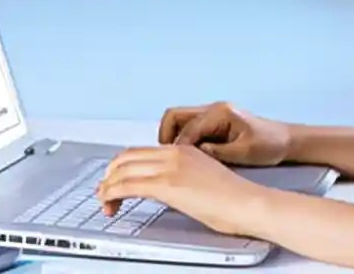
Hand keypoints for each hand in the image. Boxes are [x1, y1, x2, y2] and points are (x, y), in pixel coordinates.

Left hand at [95, 145, 268, 235]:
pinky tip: (110, 202)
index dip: (122, 166)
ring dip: (108, 186)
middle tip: (105, 192)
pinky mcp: (168, 184)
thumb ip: (181, 178)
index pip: (140, 152)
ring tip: (104, 201)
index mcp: (182, 149)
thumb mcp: (202, 179)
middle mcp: (173, 153)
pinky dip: (112, 193)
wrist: (249, 203)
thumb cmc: (234, 199)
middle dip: (110, 175)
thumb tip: (165, 191)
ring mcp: (170, 167)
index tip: (115, 181)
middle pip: (127, 157)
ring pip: (123, 170)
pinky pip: (129, 185)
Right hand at [159, 101, 292, 166]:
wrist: (285, 140)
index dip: (179, 147)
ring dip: (173, 138)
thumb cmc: (269, 145)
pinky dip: (183, 140)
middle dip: (166, 136)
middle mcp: (212, 109)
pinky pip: (189, 127)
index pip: (188, 128)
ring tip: (175, 160)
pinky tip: (188, 157)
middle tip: (167, 159)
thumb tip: (196, 153)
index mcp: (220, 113)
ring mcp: (212, 114)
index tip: (174, 165)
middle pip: (175, 116)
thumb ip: (219, 152)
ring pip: (179, 121)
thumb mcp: (245, 153)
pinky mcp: (213, 123)